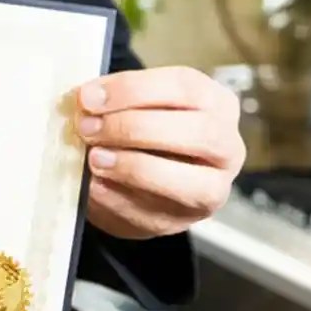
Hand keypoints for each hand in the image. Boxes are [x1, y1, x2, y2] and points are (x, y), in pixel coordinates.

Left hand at [73, 66, 244, 239]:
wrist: (135, 180)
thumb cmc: (138, 131)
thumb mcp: (132, 104)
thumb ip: (115, 100)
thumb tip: (86, 101)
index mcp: (215, 103)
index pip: (185, 88)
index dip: (133, 90)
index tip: (90, 96)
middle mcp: (225, 147)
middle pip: (198, 132)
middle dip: (133, 128)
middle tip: (89, 128)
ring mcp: (210, 190)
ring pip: (188, 183)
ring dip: (132, 168)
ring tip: (94, 158)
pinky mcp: (182, 222)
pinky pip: (153, 215)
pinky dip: (116, 199)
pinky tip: (93, 185)